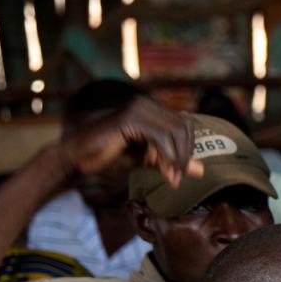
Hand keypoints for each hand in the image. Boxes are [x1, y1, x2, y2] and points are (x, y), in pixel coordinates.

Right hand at [62, 96, 202, 187]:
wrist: (78, 158)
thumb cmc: (111, 157)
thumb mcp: (149, 160)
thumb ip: (173, 161)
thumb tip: (202, 170)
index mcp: (151, 109)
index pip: (185, 124)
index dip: (188, 148)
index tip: (181, 170)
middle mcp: (145, 103)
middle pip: (183, 127)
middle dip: (184, 154)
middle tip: (177, 177)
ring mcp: (136, 108)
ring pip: (174, 131)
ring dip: (176, 158)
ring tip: (171, 178)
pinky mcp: (128, 118)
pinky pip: (159, 137)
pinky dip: (166, 156)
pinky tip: (163, 172)